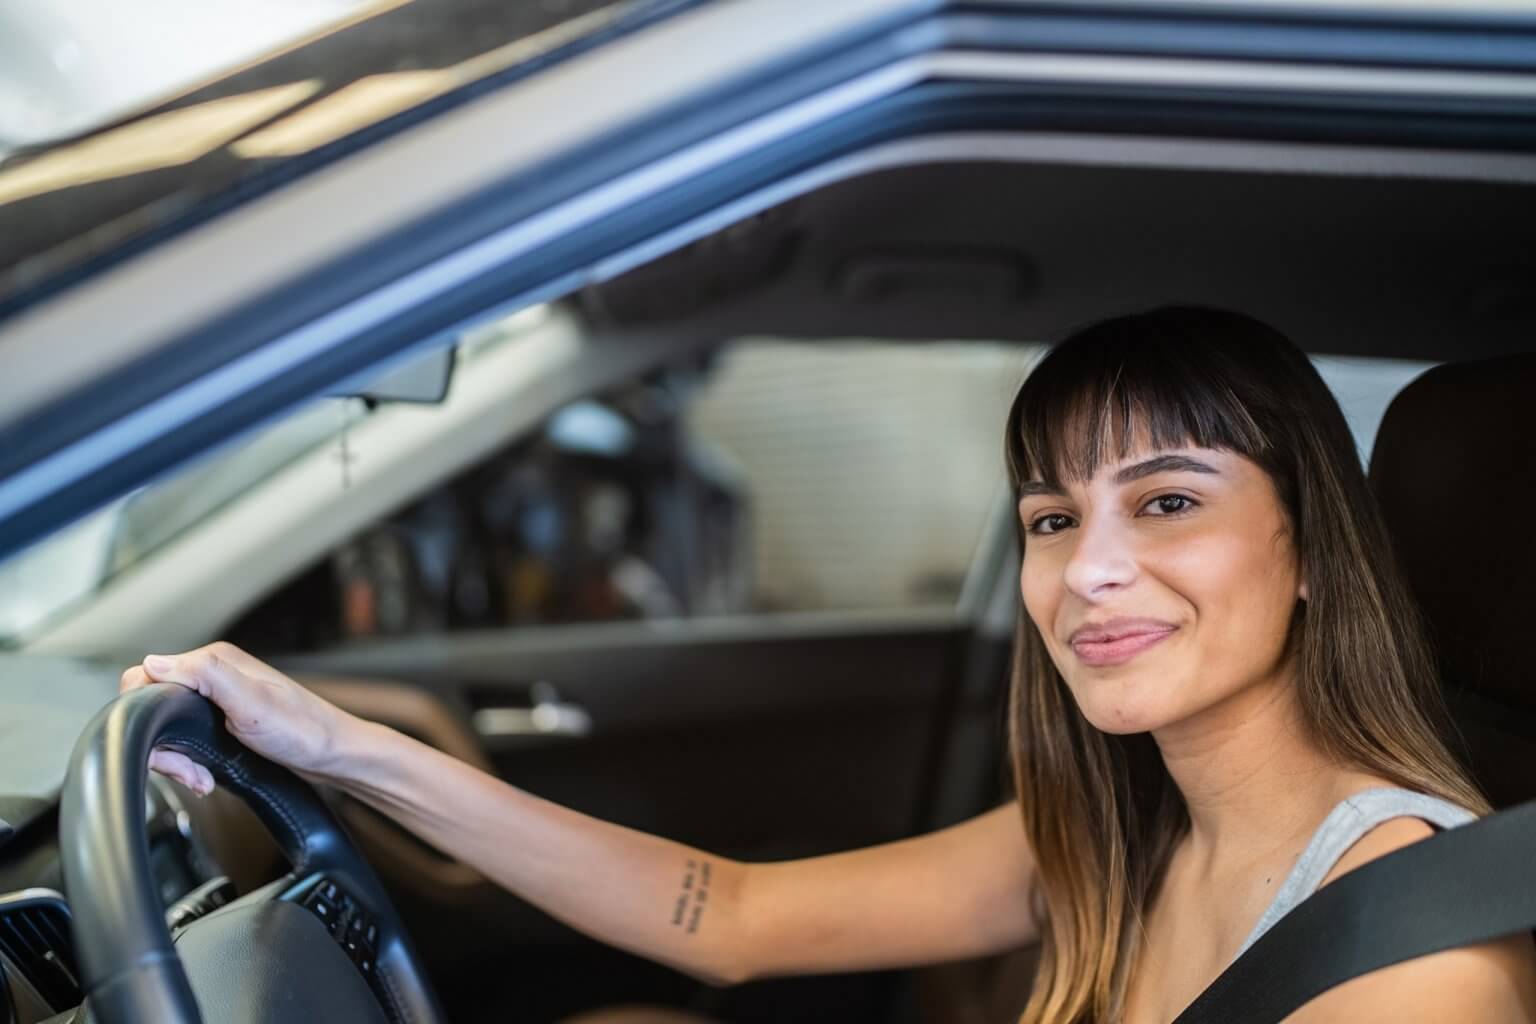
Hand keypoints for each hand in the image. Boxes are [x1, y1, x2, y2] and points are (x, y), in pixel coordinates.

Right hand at [119, 641, 355, 795]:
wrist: (332, 755)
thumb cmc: (303, 729)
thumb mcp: (253, 703)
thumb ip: (206, 676)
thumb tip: (154, 662)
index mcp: (214, 661)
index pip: (147, 677)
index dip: (148, 716)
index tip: (169, 748)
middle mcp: (212, 675)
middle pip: (153, 708)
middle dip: (164, 749)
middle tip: (190, 773)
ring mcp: (215, 699)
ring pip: (166, 730)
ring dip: (176, 761)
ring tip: (200, 779)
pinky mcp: (218, 722)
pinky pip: (183, 742)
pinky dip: (187, 764)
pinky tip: (204, 777)